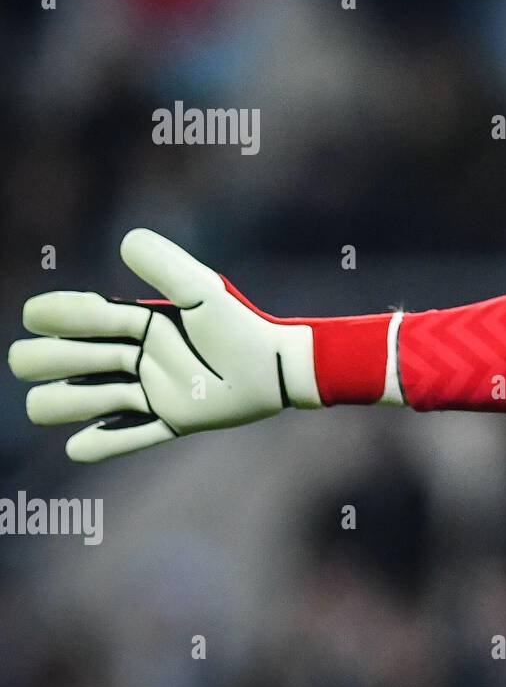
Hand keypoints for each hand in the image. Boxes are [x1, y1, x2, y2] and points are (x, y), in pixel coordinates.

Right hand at [8, 229, 320, 461]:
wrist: (278, 369)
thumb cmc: (240, 324)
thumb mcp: (202, 291)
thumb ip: (166, 266)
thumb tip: (125, 241)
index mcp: (131, 322)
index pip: (61, 318)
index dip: (62, 315)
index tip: (105, 316)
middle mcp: (130, 358)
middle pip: (46, 361)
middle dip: (53, 359)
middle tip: (117, 359)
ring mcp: (147, 392)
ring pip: (67, 404)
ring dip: (71, 404)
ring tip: (122, 397)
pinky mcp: (169, 421)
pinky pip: (119, 441)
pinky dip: (95, 446)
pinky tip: (81, 444)